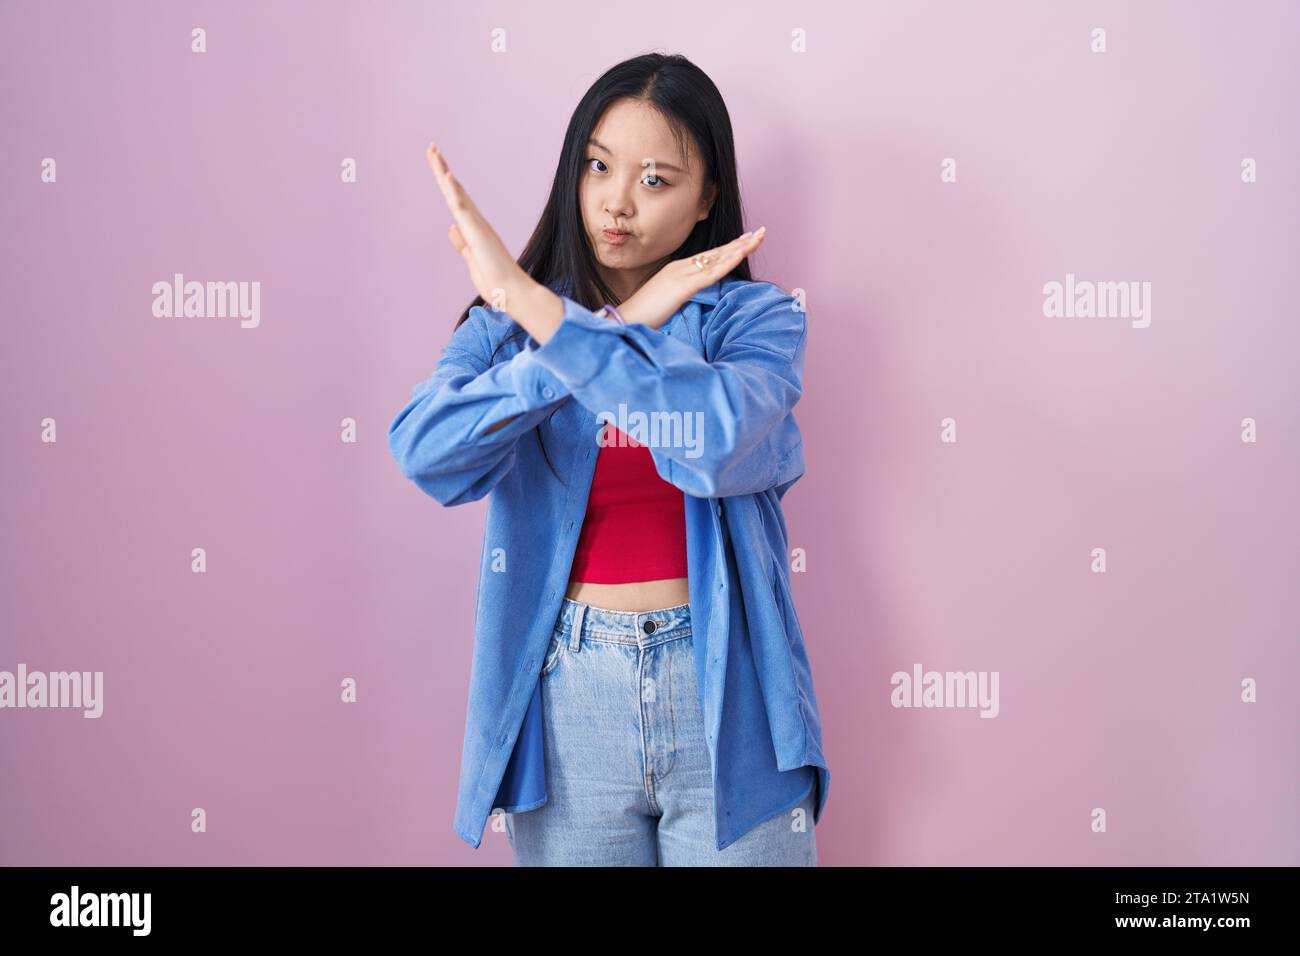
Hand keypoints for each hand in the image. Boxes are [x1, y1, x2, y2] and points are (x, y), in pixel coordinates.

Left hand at [426, 142, 541, 315]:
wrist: (512, 293)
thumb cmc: (496, 281)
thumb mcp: (472, 260)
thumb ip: (462, 244)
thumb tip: (451, 229)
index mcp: (473, 229)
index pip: (456, 201)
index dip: (446, 183)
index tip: (438, 165)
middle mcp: (476, 222)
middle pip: (455, 191)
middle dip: (442, 169)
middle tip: (431, 148)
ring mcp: (477, 226)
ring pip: (457, 194)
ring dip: (445, 173)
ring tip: (435, 153)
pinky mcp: (477, 233)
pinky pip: (463, 209)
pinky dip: (454, 191)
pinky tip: (447, 176)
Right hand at [618, 228, 766, 328]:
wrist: (624, 318)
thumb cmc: (642, 314)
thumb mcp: (665, 300)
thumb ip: (679, 295)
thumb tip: (688, 297)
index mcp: (677, 270)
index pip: (708, 257)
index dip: (728, 248)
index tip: (745, 241)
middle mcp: (681, 267)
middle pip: (716, 253)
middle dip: (740, 243)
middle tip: (761, 232)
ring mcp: (682, 275)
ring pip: (718, 258)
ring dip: (740, 247)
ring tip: (759, 237)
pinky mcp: (683, 287)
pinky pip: (711, 273)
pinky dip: (728, 262)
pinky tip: (742, 253)